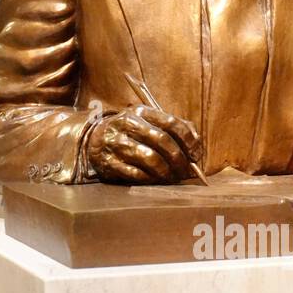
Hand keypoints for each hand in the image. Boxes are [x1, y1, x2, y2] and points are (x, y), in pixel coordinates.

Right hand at [88, 105, 202, 183]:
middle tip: (186, 171)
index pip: (171, 122)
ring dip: (166, 172)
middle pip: (162, 141)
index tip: (195, 155)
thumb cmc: (131, 133)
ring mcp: (116, 143)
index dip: (188, 140)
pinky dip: (150, 179)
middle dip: (179, 159)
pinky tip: (156, 180)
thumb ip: (175, 128)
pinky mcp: (109, 162)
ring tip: (172, 178)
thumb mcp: (149, 122)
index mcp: (141, 112)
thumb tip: (196, 143)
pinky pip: (136, 174)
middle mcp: (127, 124)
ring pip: (150, 159)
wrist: (96, 140)